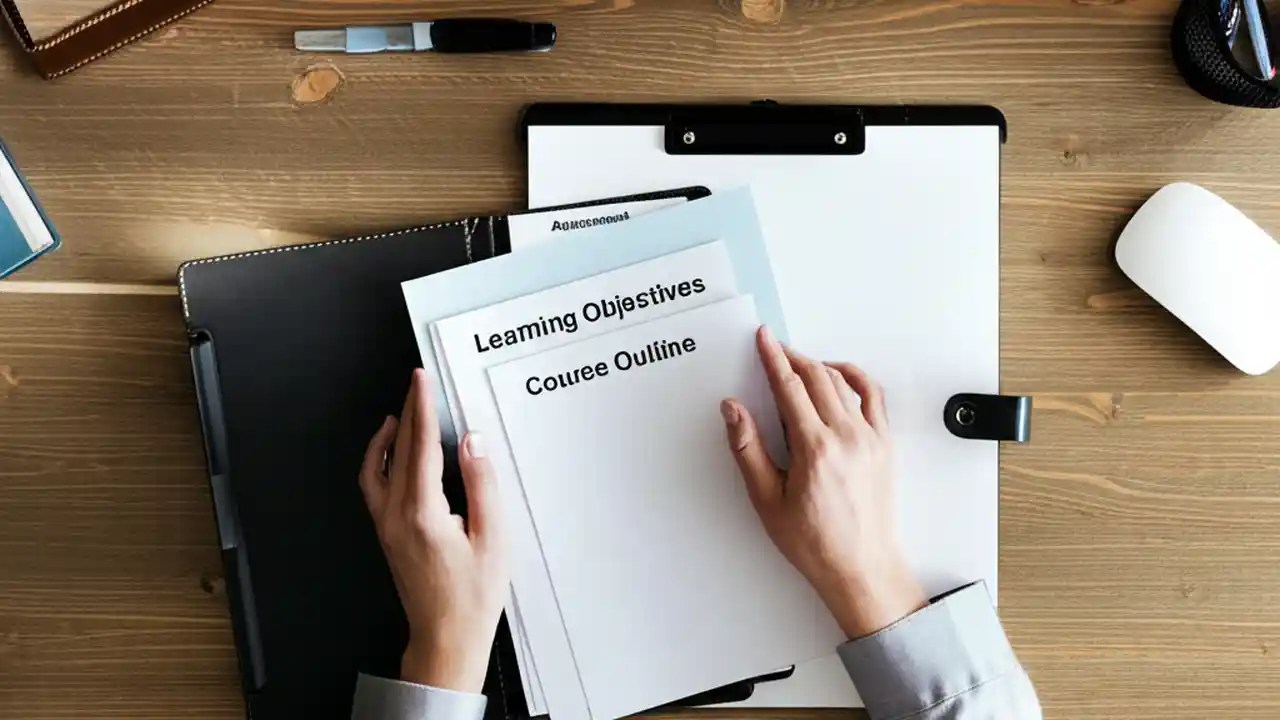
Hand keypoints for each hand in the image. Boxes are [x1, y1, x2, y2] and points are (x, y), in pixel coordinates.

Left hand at [359, 369, 506, 691]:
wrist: (445, 639)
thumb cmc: (472, 598)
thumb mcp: (493, 539)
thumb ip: (482, 486)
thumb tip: (472, 444)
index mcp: (423, 514)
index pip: (420, 447)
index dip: (422, 408)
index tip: (421, 380)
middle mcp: (396, 517)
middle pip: (398, 451)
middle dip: (408, 412)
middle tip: (416, 383)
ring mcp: (386, 527)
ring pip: (378, 468)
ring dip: (389, 436)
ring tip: (402, 412)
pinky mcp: (387, 535)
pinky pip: (374, 487)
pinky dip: (380, 461)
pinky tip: (393, 455)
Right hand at [721, 327, 925, 638]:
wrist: (861, 568)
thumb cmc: (814, 542)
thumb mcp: (767, 500)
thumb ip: (748, 449)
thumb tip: (733, 409)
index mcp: (815, 449)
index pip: (789, 388)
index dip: (772, 358)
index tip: (763, 338)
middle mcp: (847, 437)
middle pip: (817, 377)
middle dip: (792, 358)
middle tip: (773, 350)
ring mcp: (871, 438)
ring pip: (843, 382)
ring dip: (818, 366)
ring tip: (798, 364)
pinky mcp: (885, 445)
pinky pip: (873, 397)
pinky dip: (855, 378)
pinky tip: (839, 375)